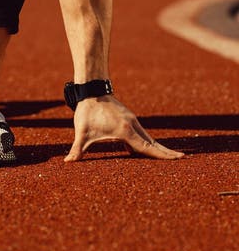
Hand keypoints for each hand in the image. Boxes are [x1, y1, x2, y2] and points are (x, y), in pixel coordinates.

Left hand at [64, 95, 183, 161]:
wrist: (91, 89)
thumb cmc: (87, 111)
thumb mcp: (82, 132)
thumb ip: (77, 149)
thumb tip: (67, 162)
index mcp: (125, 131)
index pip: (147, 148)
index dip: (162, 155)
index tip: (179, 159)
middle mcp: (133, 125)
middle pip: (152, 142)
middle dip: (166, 152)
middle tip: (183, 159)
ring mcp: (131, 120)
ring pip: (147, 137)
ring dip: (157, 147)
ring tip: (170, 156)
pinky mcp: (127, 118)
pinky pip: (140, 133)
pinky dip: (147, 142)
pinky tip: (145, 150)